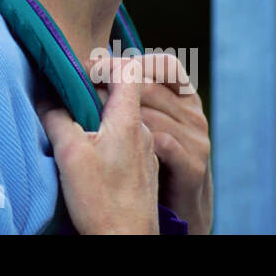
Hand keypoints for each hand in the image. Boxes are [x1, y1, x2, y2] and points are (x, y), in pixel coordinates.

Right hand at [38, 57, 159, 233]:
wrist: (126, 242)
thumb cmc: (101, 200)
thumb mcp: (70, 153)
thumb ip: (56, 118)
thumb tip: (45, 98)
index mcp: (128, 120)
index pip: (129, 69)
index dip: (104, 62)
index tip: (79, 73)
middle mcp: (143, 132)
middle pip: (123, 94)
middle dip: (94, 91)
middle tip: (66, 101)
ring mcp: (145, 153)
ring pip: (123, 120)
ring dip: (99, 118)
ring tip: (74, 131)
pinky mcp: (142, 172)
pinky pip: (126, 143)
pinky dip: (107, 139)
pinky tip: (91, 158)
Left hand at [93, 53, 212, 234]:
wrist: (177, 214)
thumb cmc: (152, 161)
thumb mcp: (145, 124)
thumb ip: (131, 95)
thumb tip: (90, 64)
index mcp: (185, 98)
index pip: (166, 65)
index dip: (130, 61)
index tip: (93, 66)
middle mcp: (194, 115)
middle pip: (150, 87)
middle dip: (111, 86)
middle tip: (79, 89)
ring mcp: (197, 140)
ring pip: (150, 114)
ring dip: (115, 115)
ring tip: (87, 117)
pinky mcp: (193, 166)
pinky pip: (162, 143)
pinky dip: (135, 141)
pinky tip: (112, 146)